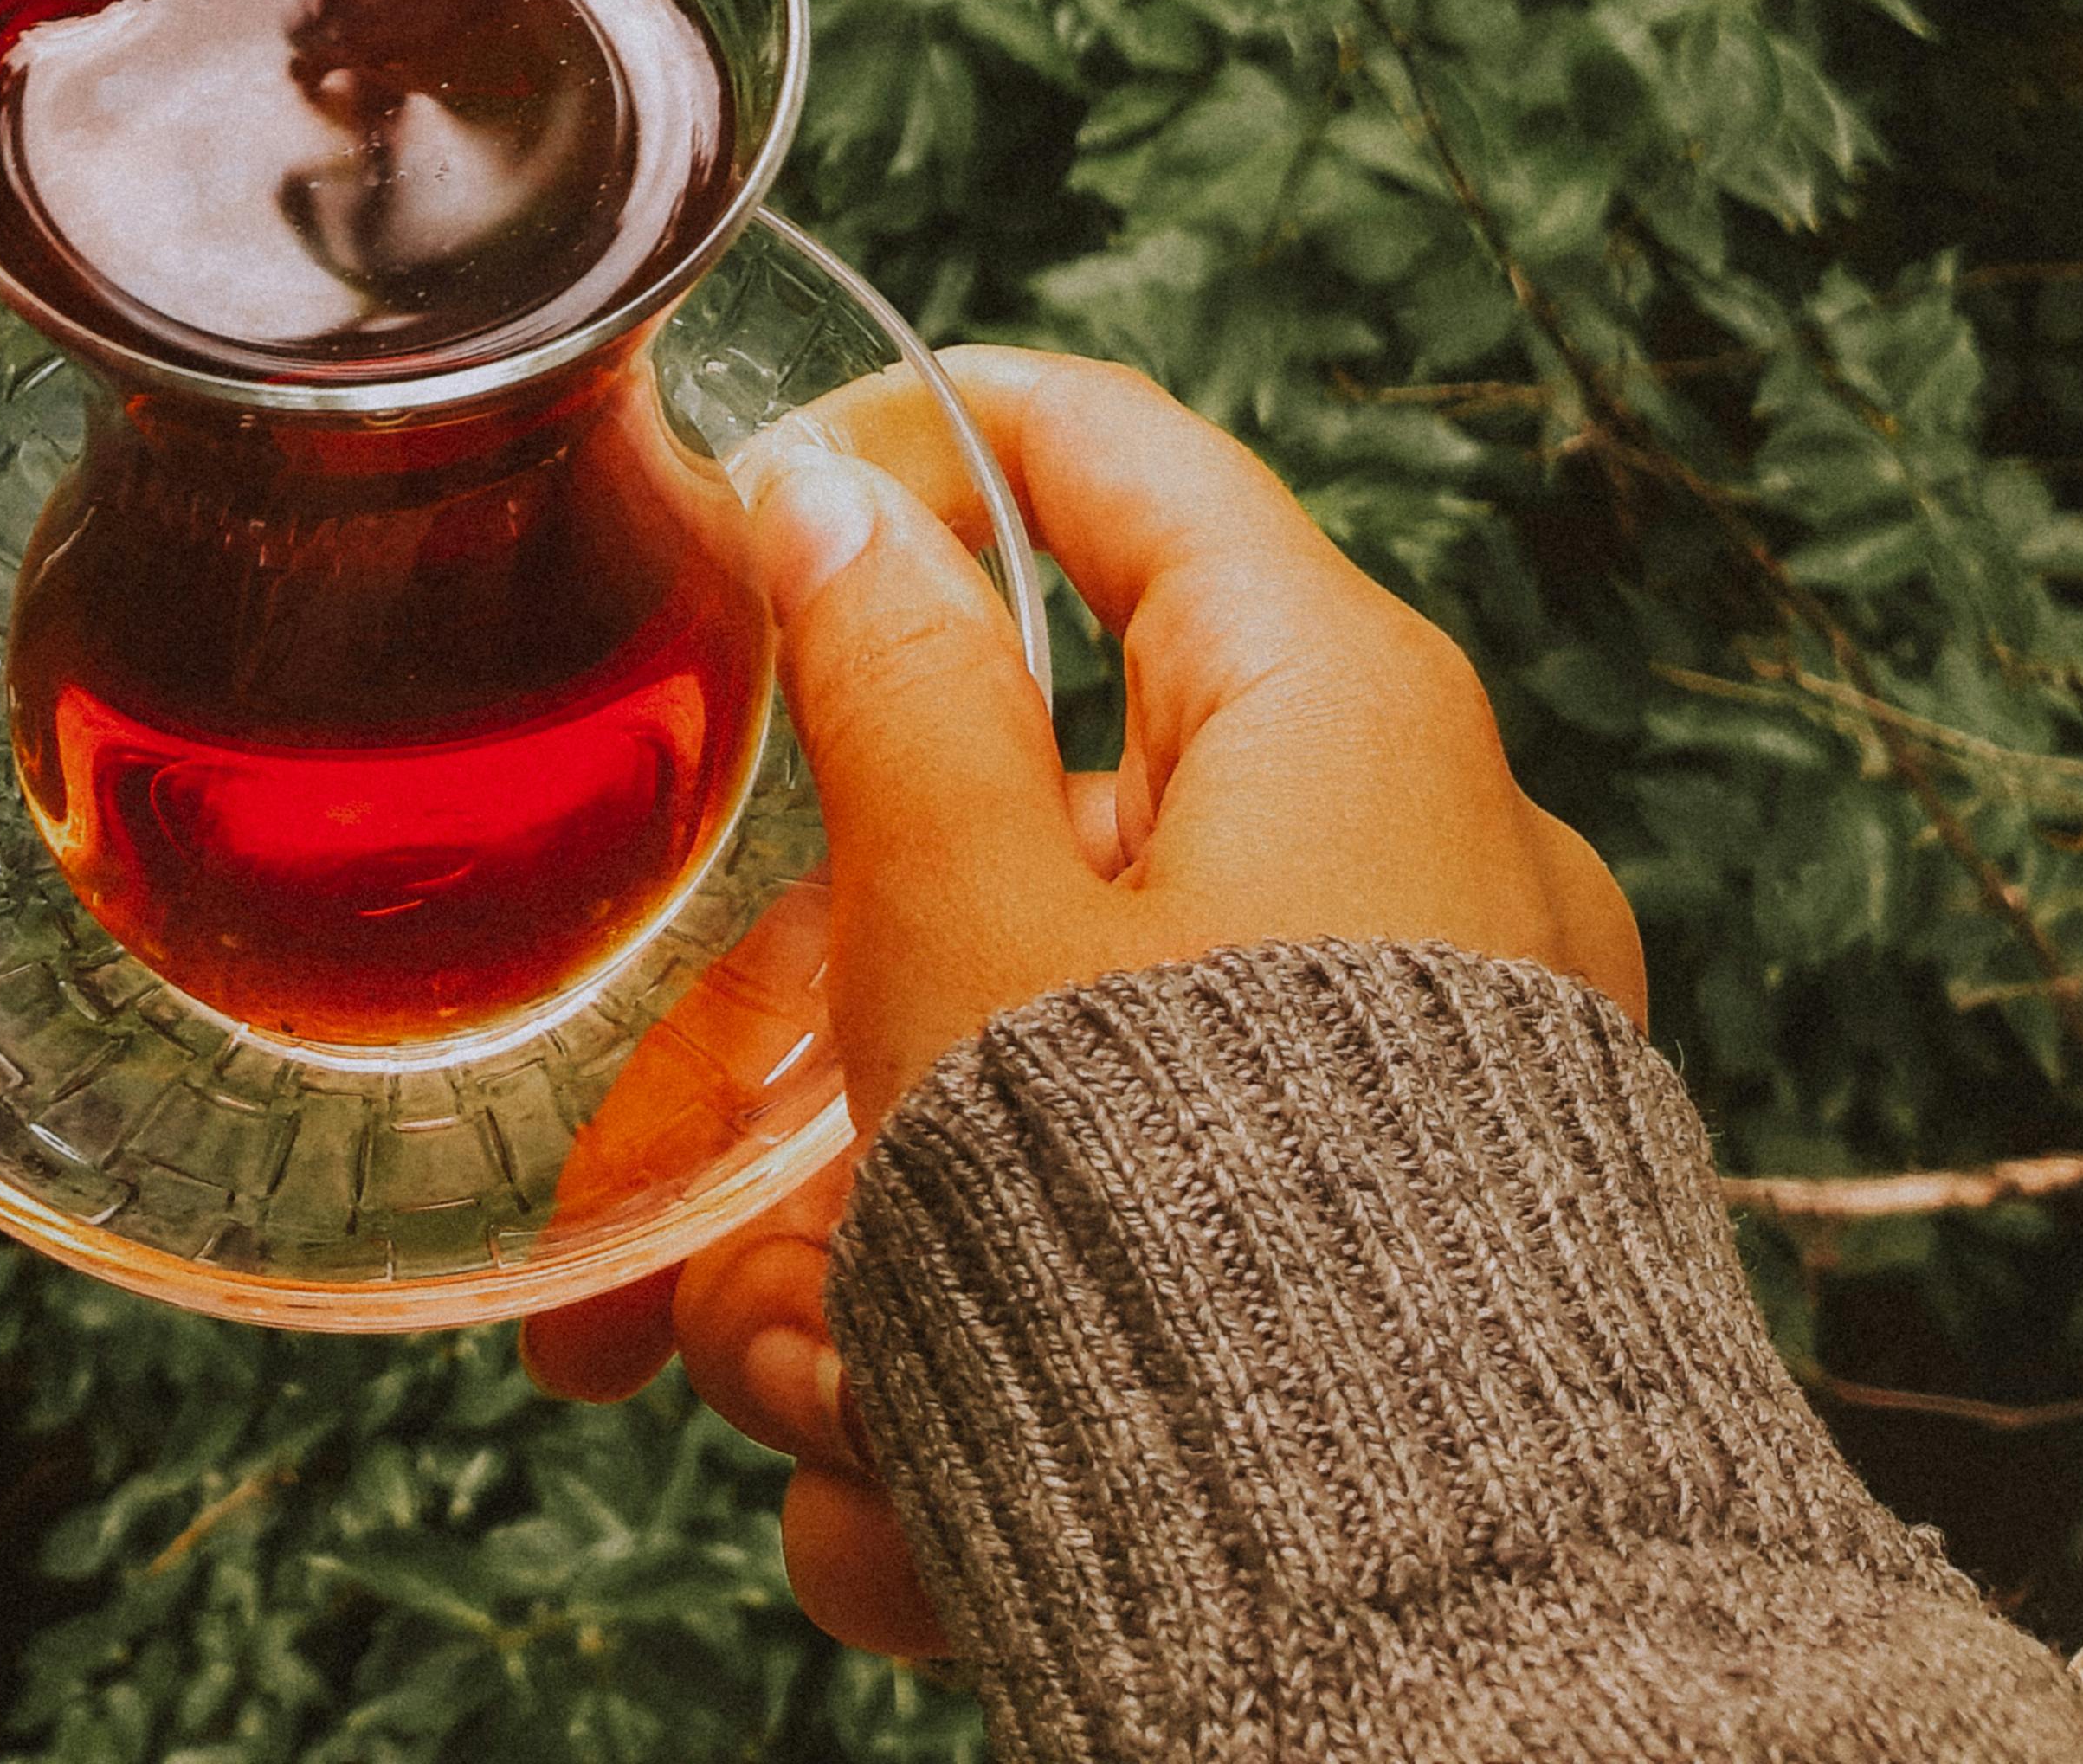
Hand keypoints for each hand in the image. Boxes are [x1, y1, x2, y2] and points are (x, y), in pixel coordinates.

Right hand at [521, 348, 1643, 1660]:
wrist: (1440, 1659)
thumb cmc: (1212, 1261)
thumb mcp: (978, 929)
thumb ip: (892, 692)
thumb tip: (840, 496)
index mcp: (1329, 710)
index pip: (1110, 465)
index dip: (936, 441)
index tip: (793, 468)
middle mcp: (1396, 860)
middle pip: (1015, 875)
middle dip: (801, 1080)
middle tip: (643, 1230)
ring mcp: (1410, 1073)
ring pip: (1046, 1099)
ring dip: (875, 1268)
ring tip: (821, 1420)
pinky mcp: (1402, 1260)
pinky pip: (1152, 1246)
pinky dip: (1009, 1373)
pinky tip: (923, 1512)